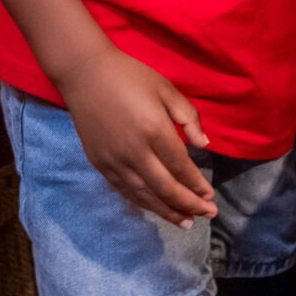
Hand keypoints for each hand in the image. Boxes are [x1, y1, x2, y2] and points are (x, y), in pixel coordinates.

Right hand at [59, 48, 215, 226]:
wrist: (85, 74)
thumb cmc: (130, 76)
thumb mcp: (166, 88)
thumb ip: (188, 117)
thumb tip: (204, 145)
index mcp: (154, 130)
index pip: (180, 167)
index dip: (196, 185)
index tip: (210, 196)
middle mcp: (134, 152)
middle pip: (165, 188)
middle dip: (188, 205)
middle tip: (207, 215)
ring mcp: (114, 161)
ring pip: (144, 195)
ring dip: (167, 211)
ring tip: (185, 222)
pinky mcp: (100, 164)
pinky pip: (124, 190)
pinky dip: (142, 202)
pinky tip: (155, 208)